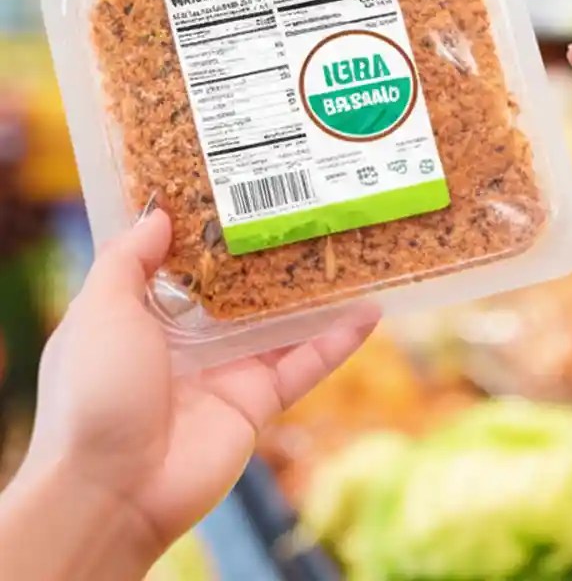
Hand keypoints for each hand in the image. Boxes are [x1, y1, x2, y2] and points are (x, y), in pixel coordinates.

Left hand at [11, 210, 379, 569]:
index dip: (207, 231)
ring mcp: (227, 372)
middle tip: (309, 208)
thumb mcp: (99, 311)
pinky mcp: (259, 403)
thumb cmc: (94, 394)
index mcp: (142, 317)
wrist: (113, 487)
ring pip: (282, 323)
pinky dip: (339, 341)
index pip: (182, 266)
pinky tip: (371, 312)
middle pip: (242, 289)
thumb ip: (128, 261)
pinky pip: (306, 366)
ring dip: (316, 293)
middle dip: (272, 255)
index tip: (238, 188)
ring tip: (353, 250)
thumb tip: (161, 214)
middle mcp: (188, 342)